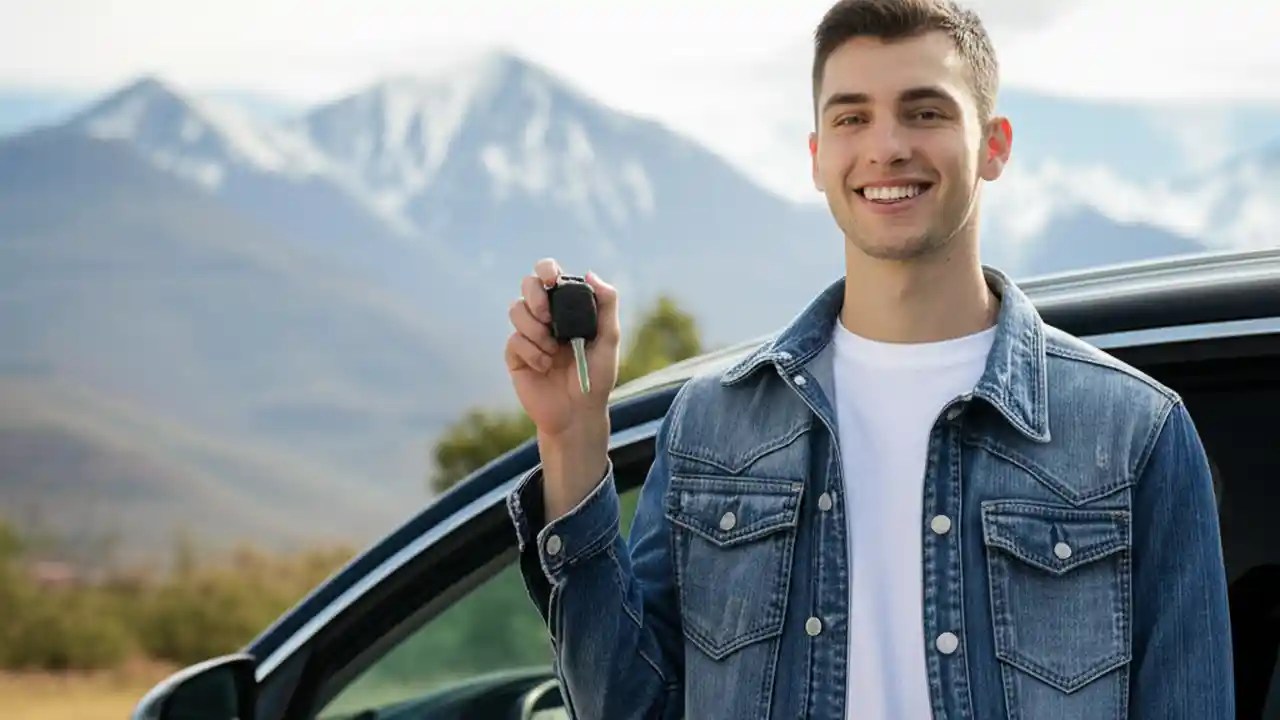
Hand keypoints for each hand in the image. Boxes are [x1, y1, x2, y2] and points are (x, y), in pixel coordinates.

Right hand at [505, 258, 620, 439]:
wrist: (578, 413)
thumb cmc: (596, 377)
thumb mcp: (609, 339)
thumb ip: (606, 304)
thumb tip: (590, 273)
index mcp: (567, 308)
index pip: (550, 275)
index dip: (546, 269)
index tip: (553, 281)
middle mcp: (545, 317)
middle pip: (527, 285)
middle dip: (535, 296)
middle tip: (547, 316)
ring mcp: (528, 335)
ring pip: (516, 310)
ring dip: (535, 329)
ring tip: (553, 351)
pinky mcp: (515, 355)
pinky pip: (514, 340)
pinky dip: (531, 352)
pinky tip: (545, 367)